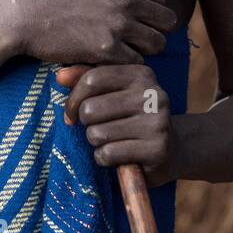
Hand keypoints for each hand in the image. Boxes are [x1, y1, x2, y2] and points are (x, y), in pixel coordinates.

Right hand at [0, 0, 175, 66]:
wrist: (21, 13)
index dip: (150, 13)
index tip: (136, 23)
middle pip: (167, 22)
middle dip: (154, 32)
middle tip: (136, 42)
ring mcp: (118, 23)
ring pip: (157, 44)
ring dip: (143, 51)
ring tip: (122, 53)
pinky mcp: (106, 49)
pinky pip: (136, 62)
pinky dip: (125, 65)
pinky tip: (108, 62)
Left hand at [55, 63, 177, 184]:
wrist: (172, 150)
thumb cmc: (133, 118)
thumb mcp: (113, 93)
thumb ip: (86, 80)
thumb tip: (60, 76)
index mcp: (141, 74)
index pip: (92, 79)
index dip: (73, 99)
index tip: (72, 113)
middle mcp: (152, 95)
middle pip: (90, 109)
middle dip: (87, 124)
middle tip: (100, 129)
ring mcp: (157, 122)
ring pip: (97, 134)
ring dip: (97, 142)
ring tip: (113, 141)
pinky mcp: (157, 149)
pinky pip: (107, 154)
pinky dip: (105, 159)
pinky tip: (119, 156)